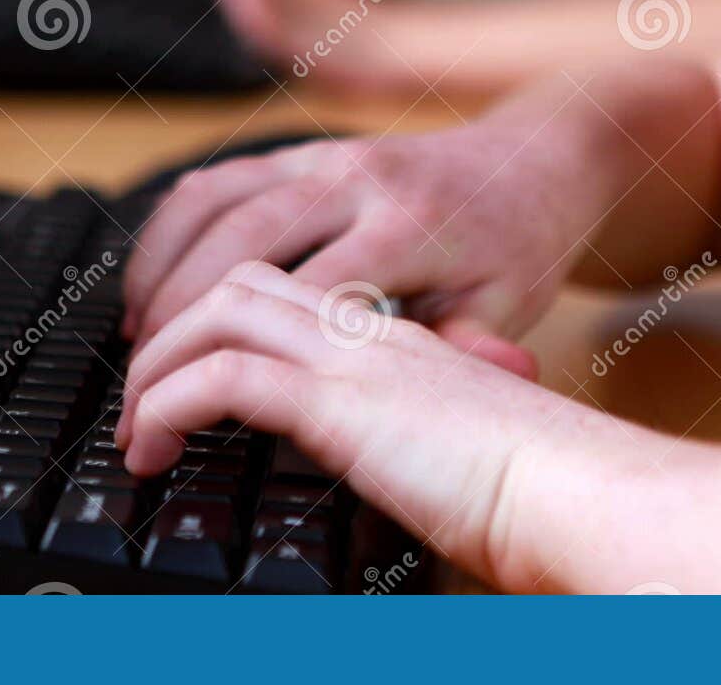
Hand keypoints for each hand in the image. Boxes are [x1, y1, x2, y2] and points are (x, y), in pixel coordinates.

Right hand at [114, 112, 613, 442]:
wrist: (533, 161)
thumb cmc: (519, 245)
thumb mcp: (512, 304)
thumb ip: (470, 345)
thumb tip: (454, 386)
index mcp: (410, 226)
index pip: (306, 292)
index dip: (248, 352)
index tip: (200, 406)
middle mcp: (359, 181)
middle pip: (241, 244)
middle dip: (179, 316)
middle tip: (142, 386)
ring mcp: (326, 157)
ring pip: (213, 203)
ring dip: (160, 269)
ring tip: (134, 339)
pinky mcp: (304, 149)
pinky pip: (217, 179)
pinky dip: (170, 230)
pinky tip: (151, 281)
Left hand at [119, 261, 640, 589]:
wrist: (587, 482)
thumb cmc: (536, 458)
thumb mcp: (462, 392)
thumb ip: (413, 377)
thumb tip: (375, 414)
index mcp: (396, 293)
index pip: (280, 238)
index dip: (207, 271)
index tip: (172, 330)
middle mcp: (369, 307)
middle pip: (237, 250)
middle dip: (164, 301)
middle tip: (133, 366)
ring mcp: (356, 345)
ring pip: (219, 299)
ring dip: (157, 353)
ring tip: (135, 415)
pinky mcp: (345, 400)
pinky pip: (224, 374)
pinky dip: (168, 403)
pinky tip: (154, 444)